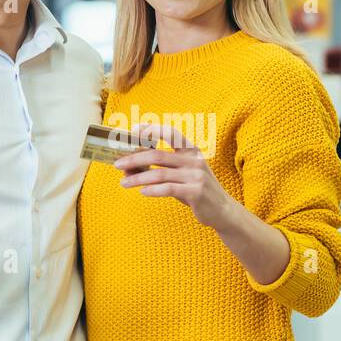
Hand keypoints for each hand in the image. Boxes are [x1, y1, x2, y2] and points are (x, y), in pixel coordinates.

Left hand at [114, 123, 234, 229]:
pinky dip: (152, 190)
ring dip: (138, 178)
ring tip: (123, 183)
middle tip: (117, 164)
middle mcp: (194, 160)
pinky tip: (142, 192)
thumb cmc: (196, 191)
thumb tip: (128, 167)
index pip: (169, 132)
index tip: (131, 133)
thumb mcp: (181, 176)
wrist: (223, 211)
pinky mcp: (196, 192)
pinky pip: (168, 189)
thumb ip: (159, 170)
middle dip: (134, 158)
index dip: (150, 130)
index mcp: (191, 150)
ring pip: (159, 173)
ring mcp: (196, 176)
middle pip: (157, 154)